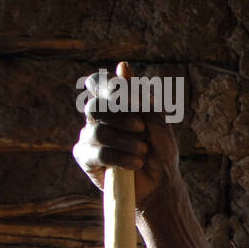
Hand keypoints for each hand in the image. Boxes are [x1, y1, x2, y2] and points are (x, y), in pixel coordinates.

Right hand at [71, 67, 180, 214]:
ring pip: (97, 131)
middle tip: (141, 128)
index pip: (97, 84)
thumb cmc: (161, 149)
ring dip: (126, 141)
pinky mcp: (86, 159)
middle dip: (121, 117)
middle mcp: (97, 118)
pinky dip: (120, 157)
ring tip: (143, 150)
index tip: (125, 95)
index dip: (106, 86)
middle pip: (94, 107)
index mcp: (114, 104)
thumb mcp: (157, 119)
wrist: (162, 182)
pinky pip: (97, 153)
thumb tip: (122, 65)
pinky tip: (136, 163)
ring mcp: (89, 138)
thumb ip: (139, 95)